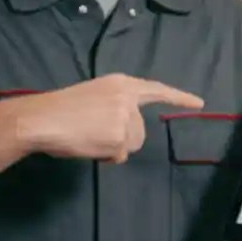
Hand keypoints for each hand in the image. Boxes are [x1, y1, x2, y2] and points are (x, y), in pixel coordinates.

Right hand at [10, 73, 203, 162]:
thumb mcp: (94, 96)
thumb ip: (115, 106)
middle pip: (141, 131)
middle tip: (94, 135)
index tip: (199, 104)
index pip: (156, 90)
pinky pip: (119, 156)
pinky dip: (105, 156)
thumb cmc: (60, 109)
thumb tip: (124, 132)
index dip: (179, 97)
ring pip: (131, 145)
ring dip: (113, 148)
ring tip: (89, 138)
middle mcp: (127, 98)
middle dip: (123, 139)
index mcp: (121, 84)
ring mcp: (125, 118)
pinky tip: (88, 145)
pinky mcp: (119, 137)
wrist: (42, 118)